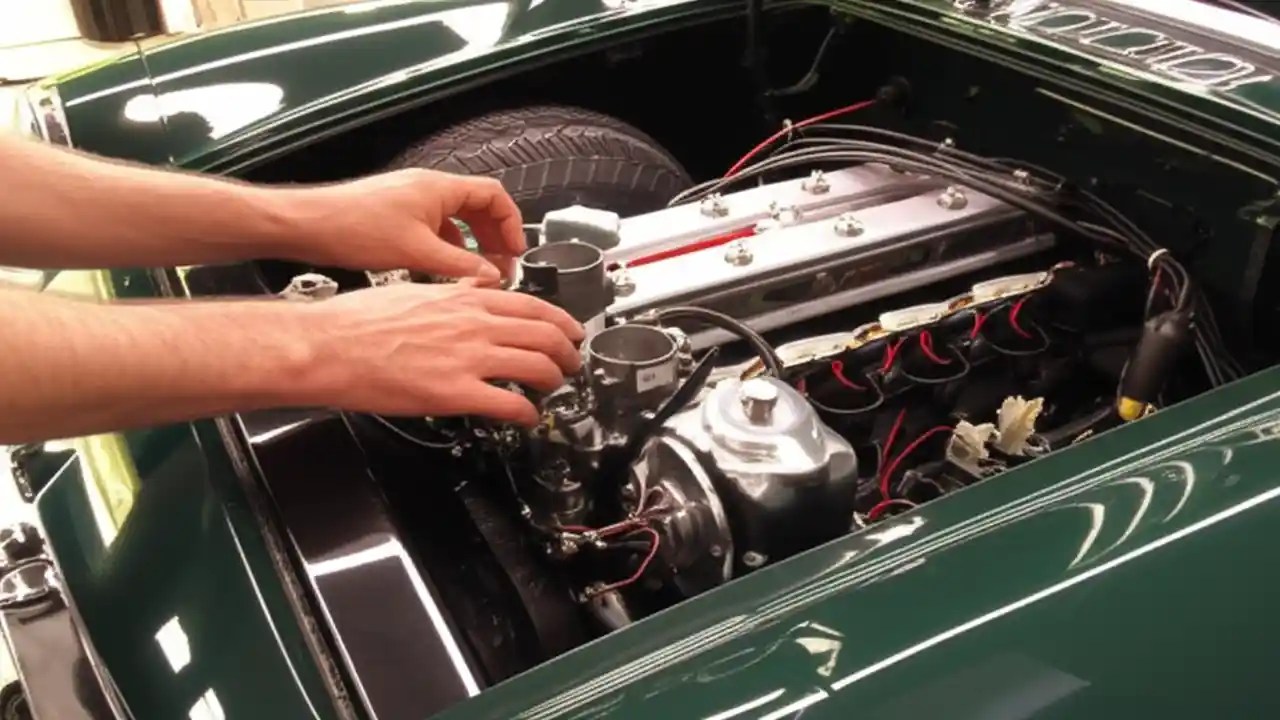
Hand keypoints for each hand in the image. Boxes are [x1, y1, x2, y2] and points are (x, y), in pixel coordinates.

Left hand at [280, 169, 524, 283]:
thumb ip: (460, 266)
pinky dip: (447, 246)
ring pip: (456, 219)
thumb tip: (489, 277)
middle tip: (501, 266)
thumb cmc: (353, 228)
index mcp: (439, 188)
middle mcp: (427, 188)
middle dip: (493, 237)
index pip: (494, 196)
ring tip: (475, 272)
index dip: (511, 224)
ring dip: (470, 245)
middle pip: (478, 207)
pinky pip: (434, 227)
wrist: (309, 225)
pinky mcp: (396, 213)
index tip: (515, 250)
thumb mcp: (417, 253)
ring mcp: (411, 199)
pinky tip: (443, 269)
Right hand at [304, 282, 583, 425]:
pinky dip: (527, 413)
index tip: (570, 331)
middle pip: (545, 335)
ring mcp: (468, 358)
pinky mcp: (455, 392)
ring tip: (554, 388)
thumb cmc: (358, 321)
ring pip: (537, 366)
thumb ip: (453, 293)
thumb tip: (474, 291)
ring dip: (554, 380)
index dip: (561, 321)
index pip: (532, 305)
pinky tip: (527, 418)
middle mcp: (475, 323)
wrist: (328, 345)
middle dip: (568, 352)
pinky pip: (509, 404)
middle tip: (572, 364)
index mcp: (464, 298)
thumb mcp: (417, 290)